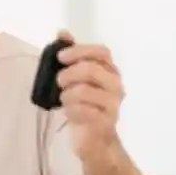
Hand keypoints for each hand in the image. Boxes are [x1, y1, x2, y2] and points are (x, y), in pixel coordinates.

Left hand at [54, 30, 124, 160]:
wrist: (95, 142)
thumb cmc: (85, 107)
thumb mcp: (76, 81)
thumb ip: (73, 57)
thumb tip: (63, 32)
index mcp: (110, 72)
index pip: (101, 52)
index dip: (79, 51)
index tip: (61, 57)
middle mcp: (116, 86)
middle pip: (91, 69)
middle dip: (69, 74)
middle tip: (59, 82)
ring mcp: (113, 105)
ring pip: (84, 91)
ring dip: (67, 95)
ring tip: (65, 100)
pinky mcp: (105, 122)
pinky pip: (82, 111)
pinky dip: (71, 111)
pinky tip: (70, 114)